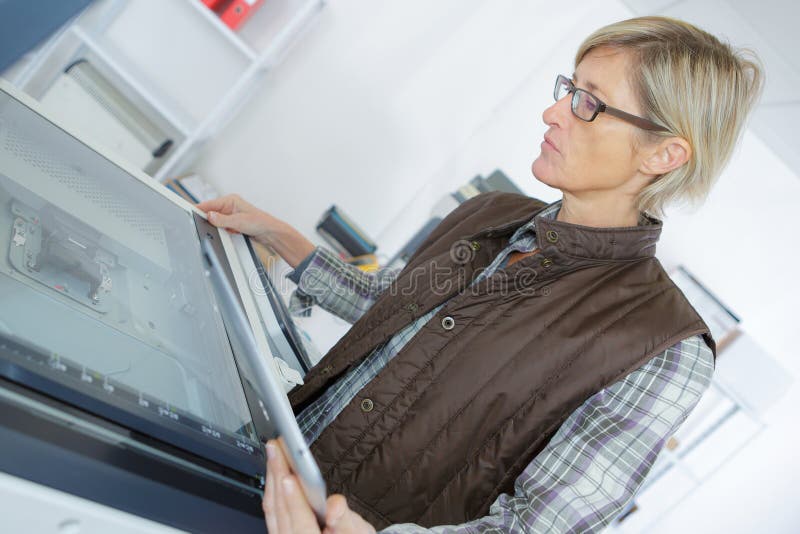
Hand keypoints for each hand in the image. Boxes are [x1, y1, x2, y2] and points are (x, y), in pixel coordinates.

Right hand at [196, 195, 314, 266]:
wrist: (271, 232)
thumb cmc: (260, 222)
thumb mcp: (239, 221)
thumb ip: (222, 219)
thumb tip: (209, 216)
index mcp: (230, 200)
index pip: (208, 204)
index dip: (198, 209)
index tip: (188, 213)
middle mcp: (229, 206)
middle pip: (210, 212)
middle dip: (207, 220)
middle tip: (203, 227)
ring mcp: (230, 215)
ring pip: (215, 221)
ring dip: (216, 227)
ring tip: (224, 230)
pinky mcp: (232, 223)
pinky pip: (221, 227)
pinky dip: (222, 231)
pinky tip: (228, 233)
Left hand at [263, 439, 375, 533]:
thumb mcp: (357, 530)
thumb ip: (345, 519)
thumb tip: (335, 507)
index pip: (301, 524)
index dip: (295, 500)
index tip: (290, 478)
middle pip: (281, 511)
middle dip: (278, 476)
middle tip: (277, 449)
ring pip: (273, 508)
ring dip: (272, 477)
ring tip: (274, 452)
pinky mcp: (280, 529)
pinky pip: (271, 509)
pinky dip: (272, 486)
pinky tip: (275, 470)